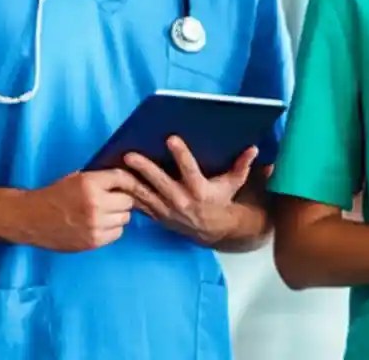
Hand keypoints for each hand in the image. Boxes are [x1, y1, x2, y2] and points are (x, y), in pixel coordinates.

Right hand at [19, 168, 150, 251]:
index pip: (123, 179)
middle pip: (128, 201)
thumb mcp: (77, 178)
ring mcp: (95, 225)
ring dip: (118, 215)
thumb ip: (102, 179)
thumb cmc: (54, 195)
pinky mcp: (93, 241)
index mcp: (90, 184)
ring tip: (104, 213)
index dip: (130, 181)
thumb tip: (130, 178)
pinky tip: (99, 224)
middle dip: (122, 199)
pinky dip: (112, 229)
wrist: (30, 219)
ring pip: (125, 218)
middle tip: (112, 200)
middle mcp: (95, 204)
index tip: (131, 184)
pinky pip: (117, 233)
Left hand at [123, 136, 256, 245]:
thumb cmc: (221, 199)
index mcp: (200, 190)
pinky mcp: (156, 215)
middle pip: (159, 182)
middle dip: (144, 168)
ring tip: (114, 170)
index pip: (189, 170)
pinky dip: (126, 195)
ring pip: (144, 194)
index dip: (181, 154)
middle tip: (130, 155)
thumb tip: (253, 148)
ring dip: (129, 182)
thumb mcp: (233, 183)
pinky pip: (138, 205)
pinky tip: (114, 185)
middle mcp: (181, 200)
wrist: (210, 229)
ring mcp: (166, 209)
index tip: (171, 138)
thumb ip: (242, 165)